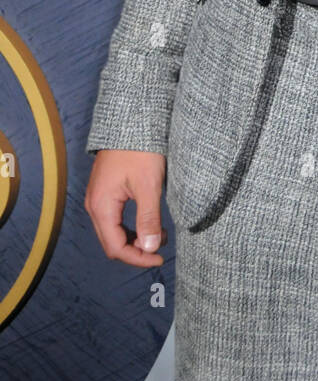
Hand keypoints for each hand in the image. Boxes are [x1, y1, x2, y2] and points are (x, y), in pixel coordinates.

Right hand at [84, 149, 166, 266]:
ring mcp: (98, 198)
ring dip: (135, 238)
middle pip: (112, 242)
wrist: (131, 121)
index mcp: (101, 206)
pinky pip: (115, 218)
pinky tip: (149, 221)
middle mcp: (95, 205)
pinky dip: (131, 226)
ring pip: (113, 231)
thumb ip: (148, 218)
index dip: (138, 258)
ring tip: (159, 233)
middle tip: (160, 248)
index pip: (116, 247)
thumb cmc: (140, 150)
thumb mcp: (148, 185)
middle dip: (136, 250)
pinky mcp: (106, 191)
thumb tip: (149, 248)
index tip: (159, 258)